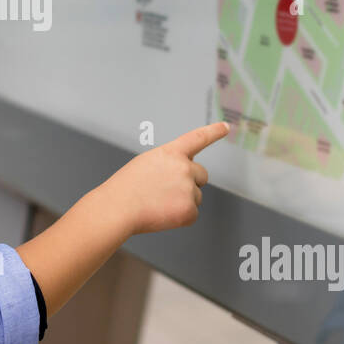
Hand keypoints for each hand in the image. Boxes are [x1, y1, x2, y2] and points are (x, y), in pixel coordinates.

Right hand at [95, 122, 229, 236]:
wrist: (118, 208)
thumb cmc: (126, 187)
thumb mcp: (147, 164)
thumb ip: (169, 164)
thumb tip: (187, 175)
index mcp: (171, 153)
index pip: (197, 138)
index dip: (213, 131)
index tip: (226, 126)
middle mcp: (184, 167)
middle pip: (202, 175)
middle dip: (191, 182)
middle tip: (167, 191)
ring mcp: (188, 188)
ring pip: (196, 196)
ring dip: (182, 200)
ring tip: (158, 202)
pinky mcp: (189, 210)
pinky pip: (192, 214)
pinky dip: (180, 216)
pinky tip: (162, 214)